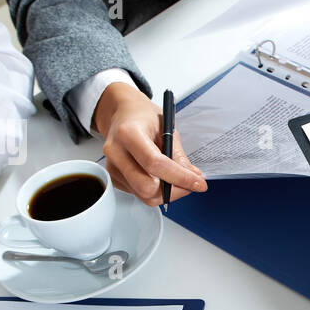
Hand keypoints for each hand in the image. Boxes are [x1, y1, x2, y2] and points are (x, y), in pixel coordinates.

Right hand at [93, 82, 206, 205]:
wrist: (123, 114)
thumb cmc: (143, 117)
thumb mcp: (166, 128)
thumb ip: (178, 155)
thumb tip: (193, 177)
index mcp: (128, 133)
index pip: (155, 164)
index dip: (180, 177)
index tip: (198, 183)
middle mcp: (116, 151)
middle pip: (146, 187)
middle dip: (173, 190)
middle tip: (189, 184)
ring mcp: (111, 166)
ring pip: (143, 195)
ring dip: (166, 194)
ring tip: (177, 180)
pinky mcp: (113, 177)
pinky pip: (138, 194)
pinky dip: (155, 192)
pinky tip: (160, 178)